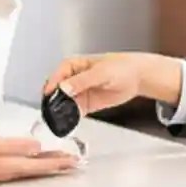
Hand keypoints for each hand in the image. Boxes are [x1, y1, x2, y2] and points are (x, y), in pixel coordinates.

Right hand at [0, 133, 77, 182]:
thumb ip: (14, 146)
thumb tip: (37, 147)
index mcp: (8, 166)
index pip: (40, 165)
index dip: (58, 163)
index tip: (74, 161)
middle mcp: (7, 172)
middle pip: (38, 169)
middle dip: (56, 165)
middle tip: (73, 162)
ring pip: (29, 169)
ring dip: (45, 164)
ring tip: (59, 160)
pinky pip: (19, 167)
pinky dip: (31, 163)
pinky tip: (31, 159)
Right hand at [45, 52, 182, 113]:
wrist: (137, 77)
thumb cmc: (121, 67)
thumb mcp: (101, 72)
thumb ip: (82, 80)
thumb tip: (64, 87)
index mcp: (73, 66)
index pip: (56, 76)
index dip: (51, 87)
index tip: (48, 97)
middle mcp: (73, 79)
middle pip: (57, 91)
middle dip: (55, 101)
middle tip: (54, 110)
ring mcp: (79, 92)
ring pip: (64, 103)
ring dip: (61, 111)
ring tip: (61, 117)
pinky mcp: (86, 104)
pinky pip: (74, 112)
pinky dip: (71, 117)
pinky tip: (70, 120)